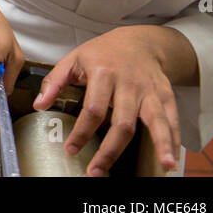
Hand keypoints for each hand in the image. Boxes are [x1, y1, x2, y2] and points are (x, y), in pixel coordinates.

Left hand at [34, 26, 181, 175]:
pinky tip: (172, 159)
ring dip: (161, 144)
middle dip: (110, 151)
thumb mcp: (73, 59)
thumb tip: (38, 105)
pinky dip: (174, 140)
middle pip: (123, 123)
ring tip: (164, 166)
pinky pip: (172, 119)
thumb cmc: (102, 52)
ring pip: (156, 121)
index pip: (93, 109)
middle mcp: (129, 84)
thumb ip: (54, 81)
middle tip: (96, 172)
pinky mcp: (166, 95)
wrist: (138, 41)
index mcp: (103, 73)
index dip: (82, 132)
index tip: (71, 149)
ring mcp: (150, 91)